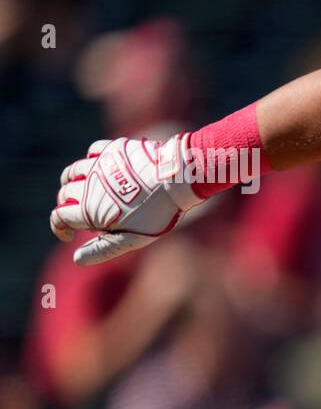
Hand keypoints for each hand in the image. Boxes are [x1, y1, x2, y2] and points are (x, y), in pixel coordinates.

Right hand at [50, 135, 203, 265]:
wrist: (175, 179)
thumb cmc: (156, 213)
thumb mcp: (132, 238)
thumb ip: (104, 249)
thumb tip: (77, 259)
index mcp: (89, 208)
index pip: (59, 217)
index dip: (58, 228)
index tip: (68, 235)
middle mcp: (87, 183)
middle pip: (64, 194)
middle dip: (66, 206)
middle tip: (81, 215)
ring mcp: (98, 164)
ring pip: (72, 171)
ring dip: (72, 182)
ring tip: (83, 191)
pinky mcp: (112, 149)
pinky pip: (91, 151)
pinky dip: (90, 160)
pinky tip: (99, 168)